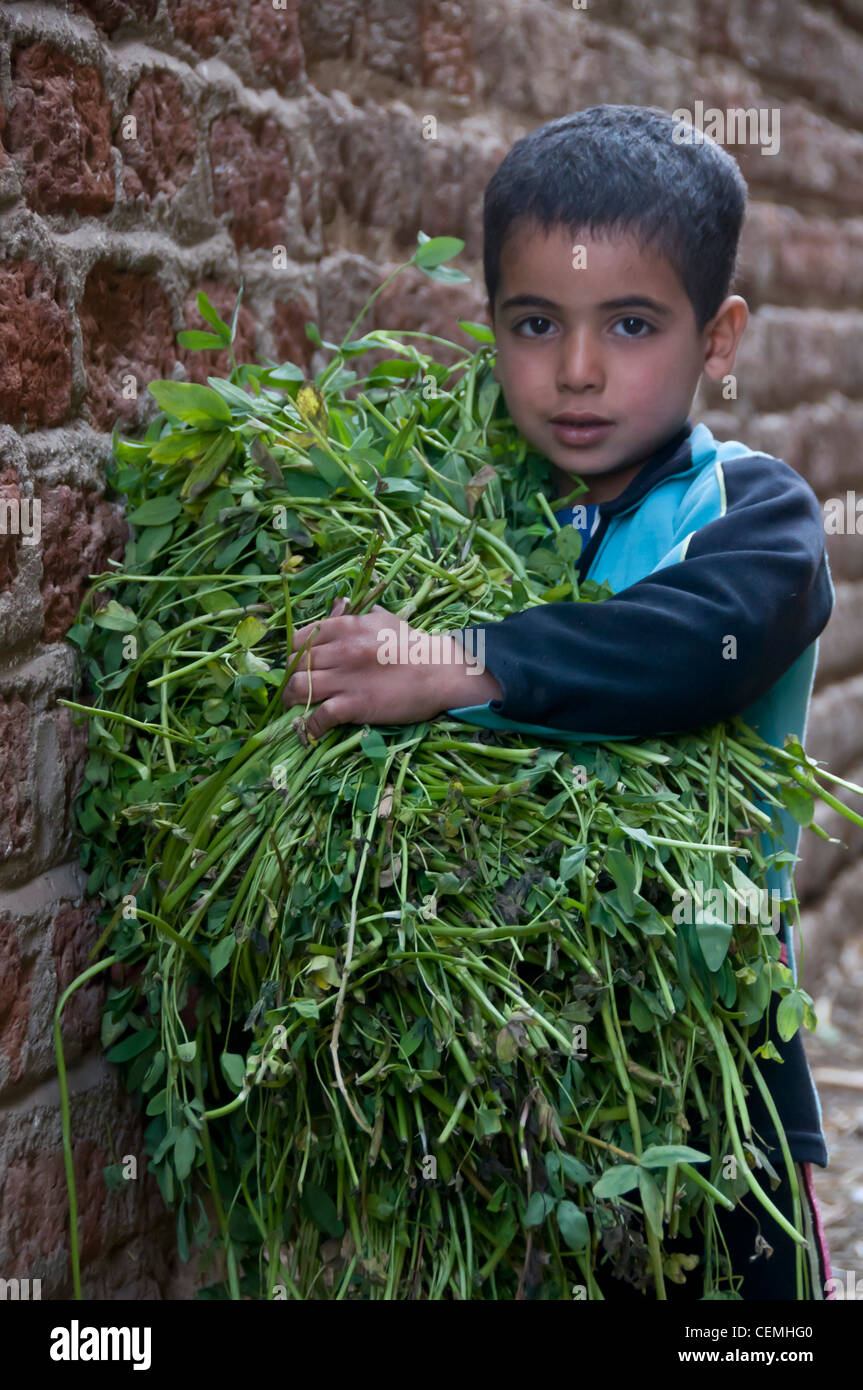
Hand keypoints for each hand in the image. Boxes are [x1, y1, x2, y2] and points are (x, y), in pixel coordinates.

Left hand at [281, 597, 501, 738]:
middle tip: (294, 690)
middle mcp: (340, 650)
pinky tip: (312, 730)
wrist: (439, 672)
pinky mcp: (354, 704)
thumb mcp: (385, 619)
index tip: (298, 665)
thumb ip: (359, 614)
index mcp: (345, 627)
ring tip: (295, 709)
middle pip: (296, 665)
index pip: (299, 639)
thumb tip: (341, 606)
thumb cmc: (414, 645)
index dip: (294, 654)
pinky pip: (319, 716)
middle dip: (290, 679)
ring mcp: (345, 678)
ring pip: (298, 688)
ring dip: (292, 702)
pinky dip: (311, 725)